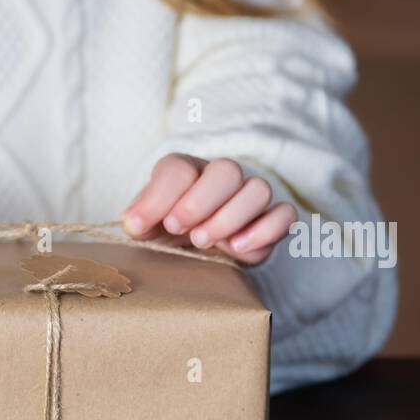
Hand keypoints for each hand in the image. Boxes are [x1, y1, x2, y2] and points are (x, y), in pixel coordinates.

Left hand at [121, 154, 296, 263]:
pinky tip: (237, 248)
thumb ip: (138, 219)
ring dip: (230, 218)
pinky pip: (286, 215)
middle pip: (227, 170)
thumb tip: (133, 221)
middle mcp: (221, 178)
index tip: (145, 225)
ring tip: (202, 241)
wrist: (192, 251)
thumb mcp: (145, 226)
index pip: (178, 169)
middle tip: (179, 230)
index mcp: (185, 172)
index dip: (161, 197)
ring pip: (259, 190)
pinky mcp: (271, 221)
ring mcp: (249, 198)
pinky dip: (265, 231)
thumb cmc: (167, 232)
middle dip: (200, 203)